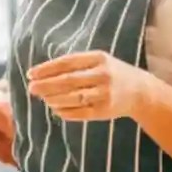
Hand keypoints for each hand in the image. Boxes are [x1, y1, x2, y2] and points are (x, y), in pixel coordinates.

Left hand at [28, 50, 145, 121]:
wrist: (140, 91)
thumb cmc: (112, 73)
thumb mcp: (98, 60)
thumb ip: (76, 64)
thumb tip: (44, 73)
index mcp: (98, 58)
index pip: (67, 62)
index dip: (47, 69)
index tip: (31, 73)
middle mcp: (102, 75)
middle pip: (68, 81)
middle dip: (46, 85)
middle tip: (32, 88)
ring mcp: (104, 94)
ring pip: (73, 97)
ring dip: (54, 99)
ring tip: (43, 98)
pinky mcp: (105, 111)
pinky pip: (81, 113)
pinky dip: (65, 112)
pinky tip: (55, 109)